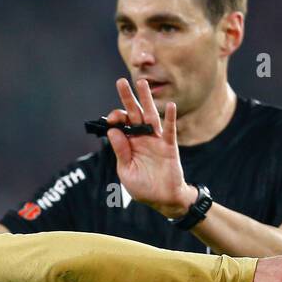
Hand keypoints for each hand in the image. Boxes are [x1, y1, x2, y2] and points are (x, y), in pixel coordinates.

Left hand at [104, 78, 196, 215]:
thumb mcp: (126, 171)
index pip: (121, 125)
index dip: (115, 118)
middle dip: (127, 98)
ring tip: (142, 82)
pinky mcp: (169, 146)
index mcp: (129, 144)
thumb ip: (121, 152)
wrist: (163, 199)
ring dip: (146, 100)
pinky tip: (170, 105)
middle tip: (121, 81)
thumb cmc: (143, 187)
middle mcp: (141, 138)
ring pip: (150, 116)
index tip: (111, 119)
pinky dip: (170, 118)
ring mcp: (155, 140)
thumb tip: (113, 132)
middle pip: (134, 114)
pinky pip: (169, 130)